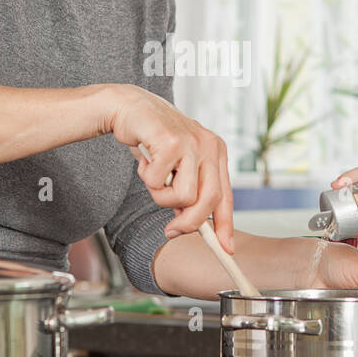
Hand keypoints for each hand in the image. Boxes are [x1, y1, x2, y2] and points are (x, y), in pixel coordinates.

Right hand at [106, 85, 233, 253]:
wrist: (130, 108)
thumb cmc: (154, 140)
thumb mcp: (178, 165)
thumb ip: (188, 189)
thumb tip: (190, 223)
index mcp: (216, 152)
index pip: (226, 196)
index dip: (226, 225)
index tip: (226, 248)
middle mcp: (209, 146)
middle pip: (208, 201)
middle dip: (189, 222)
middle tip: (170, 231)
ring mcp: (192, 142)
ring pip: (183, 196)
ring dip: (160, 195)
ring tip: (153, 176)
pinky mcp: (172, 141)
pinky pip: (158, 181)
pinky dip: (146, 177)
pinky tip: (145, 160)